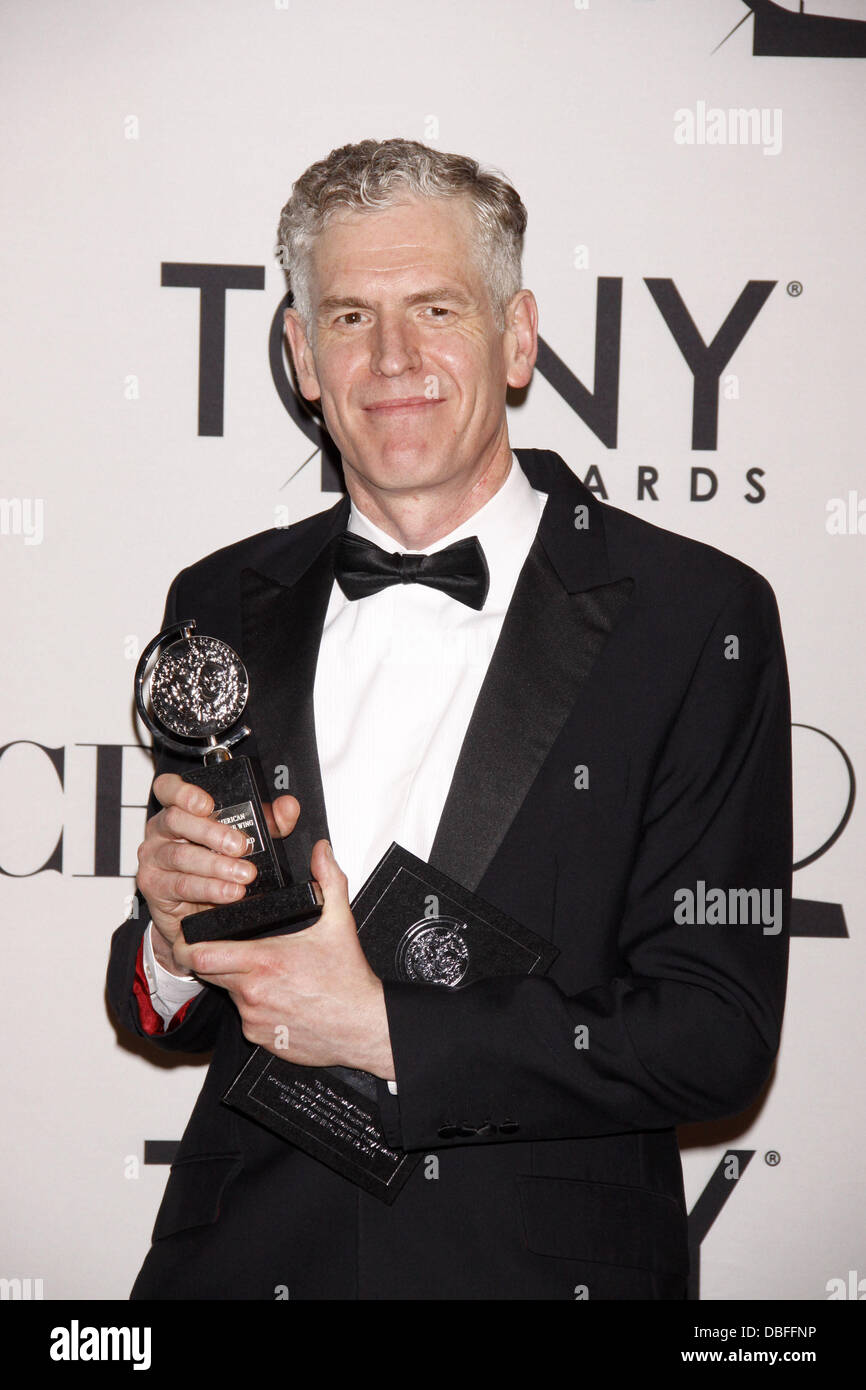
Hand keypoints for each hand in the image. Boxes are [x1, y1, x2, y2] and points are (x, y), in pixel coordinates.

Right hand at [135, 773, 300, 976]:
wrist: (200, 915)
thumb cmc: (219, 868)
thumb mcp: (249, 840)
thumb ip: (269, 822)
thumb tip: (287, 807)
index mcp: (180, 811)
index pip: (168, 788)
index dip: (183, 792)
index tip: (207, 804)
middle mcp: (162, 831)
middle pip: (176, 820)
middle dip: (211, 831)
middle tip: (241, 846)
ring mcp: (154, 859)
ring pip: (180, 855)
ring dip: (216, 865)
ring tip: (243, 874)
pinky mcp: (154, 887)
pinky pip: (180, 884)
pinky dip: (209, 888)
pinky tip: (229, 892)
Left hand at [173, 840, 394, 1079]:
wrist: (364, 1026)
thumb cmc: (349, 980)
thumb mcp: (340, 923)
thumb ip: (328, 880)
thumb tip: (322, 851)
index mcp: (263, 962)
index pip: (201, 955)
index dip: (188, 945)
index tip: (189, 937)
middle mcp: (252, 993)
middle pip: (208, 973)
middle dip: (212, 959)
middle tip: (229, 949)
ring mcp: (254, 1020)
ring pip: (229, 995)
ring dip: (238, 984)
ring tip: (268, 974)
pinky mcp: (260, 1038)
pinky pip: (247, 1020)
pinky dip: (255, 1008)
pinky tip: (279, 998)